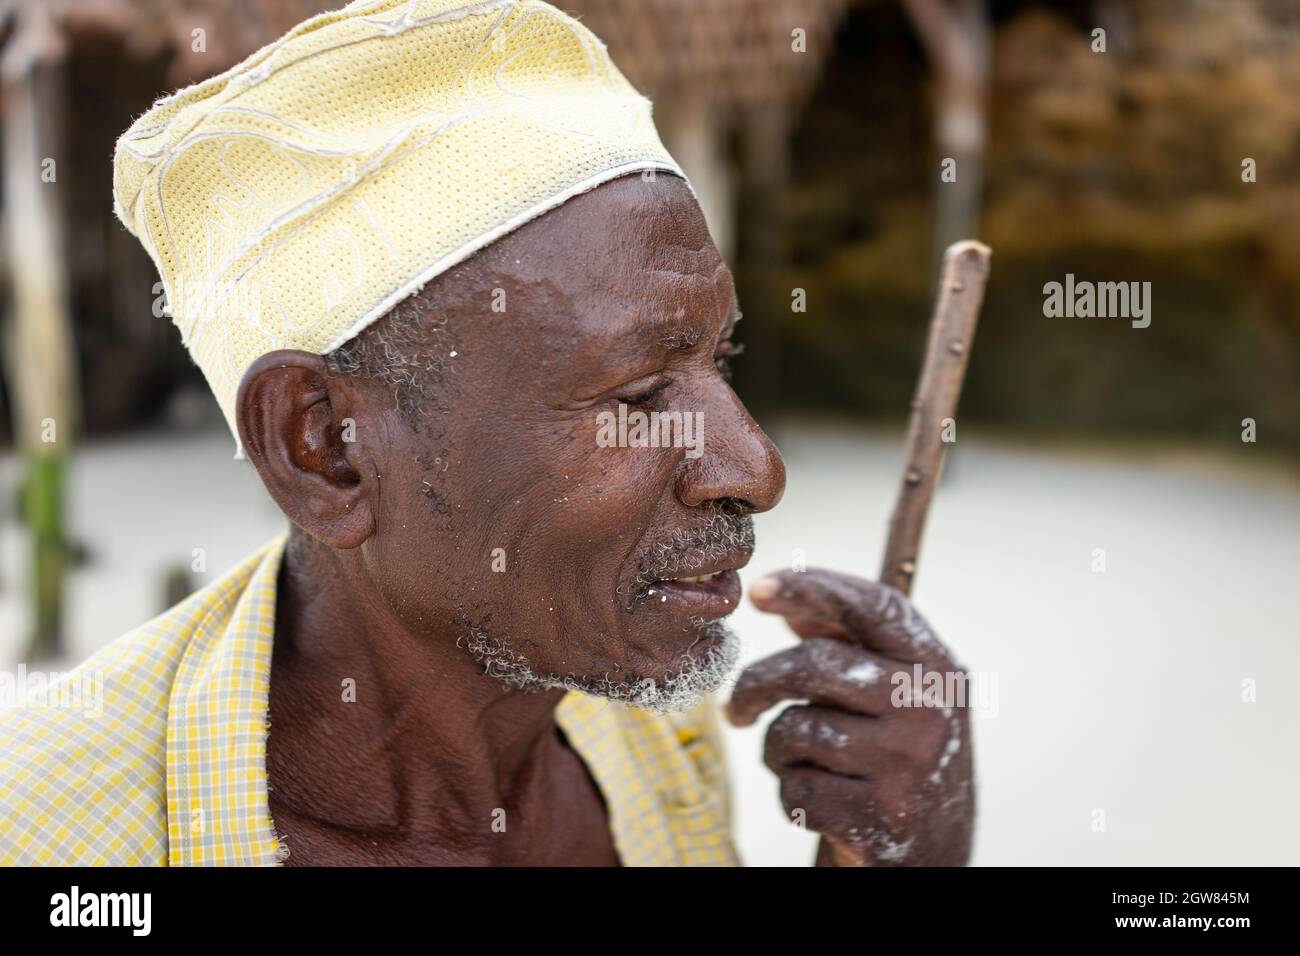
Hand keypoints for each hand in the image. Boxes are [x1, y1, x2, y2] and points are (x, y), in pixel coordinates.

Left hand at [725, 568, 974, 865]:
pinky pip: (796, 788)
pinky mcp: (880, 819)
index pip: (872, 607)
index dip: (811, 587)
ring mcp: (908, 765)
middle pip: (814, 665)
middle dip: (757, 684)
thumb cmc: (900, 762)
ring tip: (798, 765)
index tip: (756, 590)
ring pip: (796, 730)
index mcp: (935, 668)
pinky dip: (790, 795)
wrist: (934, 856)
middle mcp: (929, 710)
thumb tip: (793, 607)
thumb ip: (852, 648)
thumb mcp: (897, 698)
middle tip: (737, 709)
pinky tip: (819, 804)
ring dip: (777, 750)